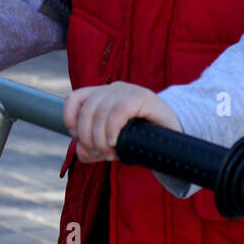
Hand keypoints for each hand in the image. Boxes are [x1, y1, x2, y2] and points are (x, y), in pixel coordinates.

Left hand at [62, 81, 182, 162]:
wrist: (173, 137)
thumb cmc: (139, 139)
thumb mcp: (110, 146)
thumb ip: (92, 149)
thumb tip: (80, 150)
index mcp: (102, 95)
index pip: (74, 99)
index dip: (70, 120)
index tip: (78, 140)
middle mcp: (113, 89)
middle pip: (86, 110)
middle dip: (88, 137)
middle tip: (99, 154)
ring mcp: (128, 91)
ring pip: (101, 112)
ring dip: (99, 138)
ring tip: (109, 153)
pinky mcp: (143, 97)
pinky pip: (118, 111)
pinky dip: (112, 129)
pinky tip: (115, 142)